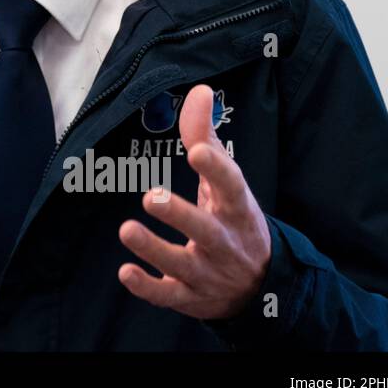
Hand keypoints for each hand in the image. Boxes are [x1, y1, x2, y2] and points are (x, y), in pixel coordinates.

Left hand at [117, 84, 271, 319]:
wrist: (261, 286)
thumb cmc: (235, 220)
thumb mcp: (226, 182)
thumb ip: (206, 136)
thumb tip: (199, 90)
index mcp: (238, 210)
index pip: (232, 186)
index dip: (216, 169)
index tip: (197, 151)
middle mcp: (226, 242)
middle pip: (206, 230)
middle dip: (180, 215)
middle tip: (150, 196)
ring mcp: (209, 273)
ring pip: (183, 264)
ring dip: (154, 249)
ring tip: (127, 229)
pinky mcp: (191, 297)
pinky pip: (169, 296)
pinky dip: (148, 287)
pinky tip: (125, 272)